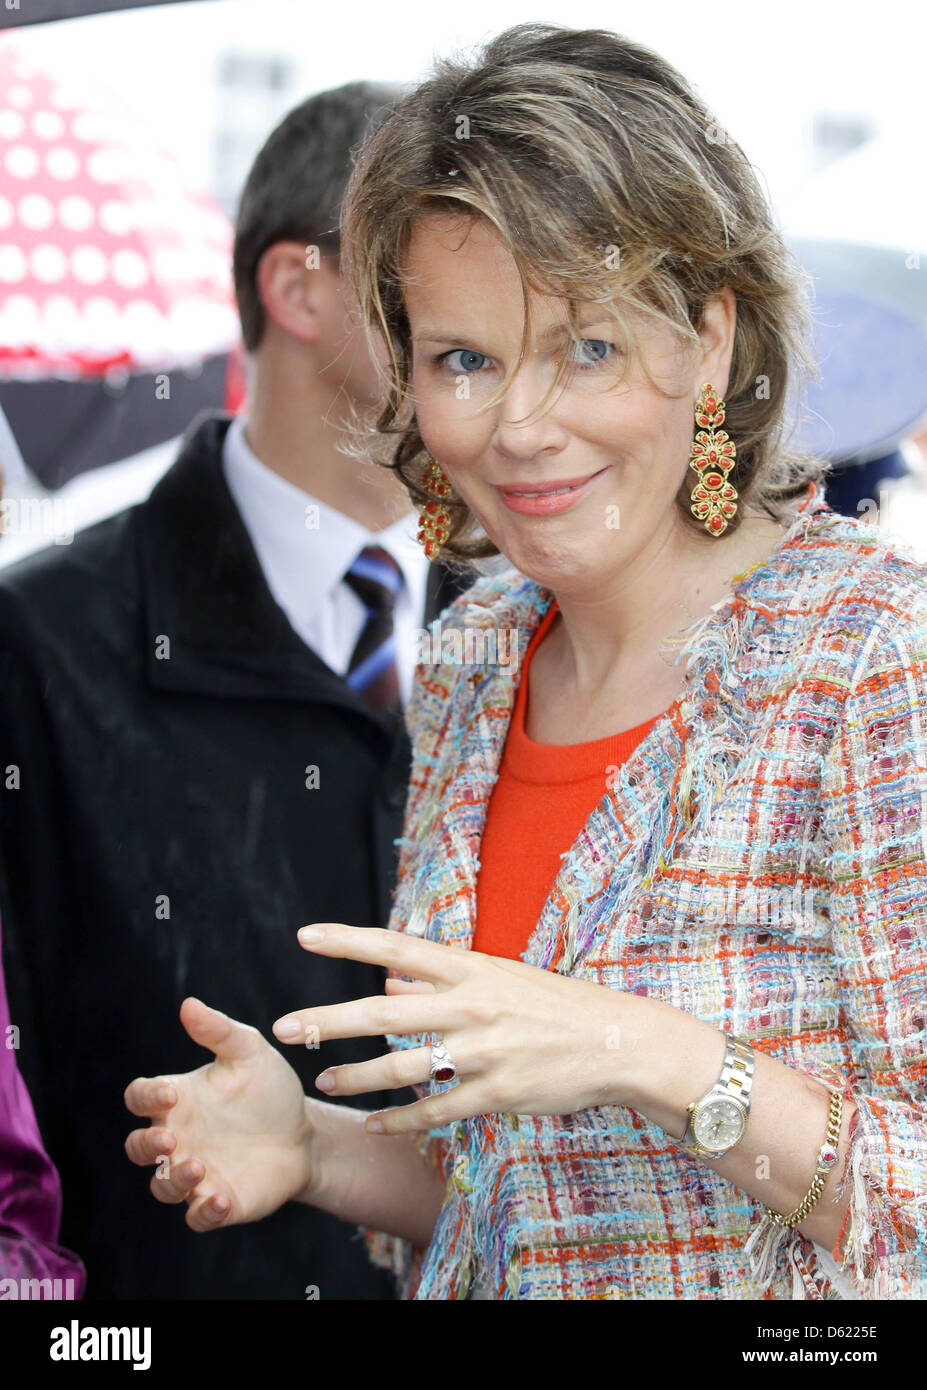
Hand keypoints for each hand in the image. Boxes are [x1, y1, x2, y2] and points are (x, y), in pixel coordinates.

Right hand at [124, 998, 313, 1230]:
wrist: (305, 1134)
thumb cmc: (269, 1091)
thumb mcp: (250, 1054)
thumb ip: (220, 1031)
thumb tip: (188, 1004)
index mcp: (178, 1100)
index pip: (140, 1097)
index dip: (146, 1097)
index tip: (170, 1094)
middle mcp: (178, 1138)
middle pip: (137, 1148)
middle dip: (146, 1146)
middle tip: (171, 1139)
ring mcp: (195, 1173)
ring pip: (161, 1186)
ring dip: (173, 1180)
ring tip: (200, 1168)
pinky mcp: (218, 1203)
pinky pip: (196, 1217)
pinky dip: (203, 1213)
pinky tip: (220, 1199)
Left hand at [272, 923, 647, 1134]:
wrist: (617, 1041)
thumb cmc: (554, 1004)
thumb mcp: (499, 977)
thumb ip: (440, 979)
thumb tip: (389, 979)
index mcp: (471, 969)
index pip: (398, 947)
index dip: (350, 941)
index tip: (305, 936)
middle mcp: (472, 1006)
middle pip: (385, 1013)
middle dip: (328, 1020)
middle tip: (283, 1027)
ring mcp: (484, 1052)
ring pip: (404, 1069)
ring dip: (357, 1078)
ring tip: (324, 1082)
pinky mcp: (497, 1093)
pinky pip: (437, 1111)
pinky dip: (403, 1121)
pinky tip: (374, 1127)